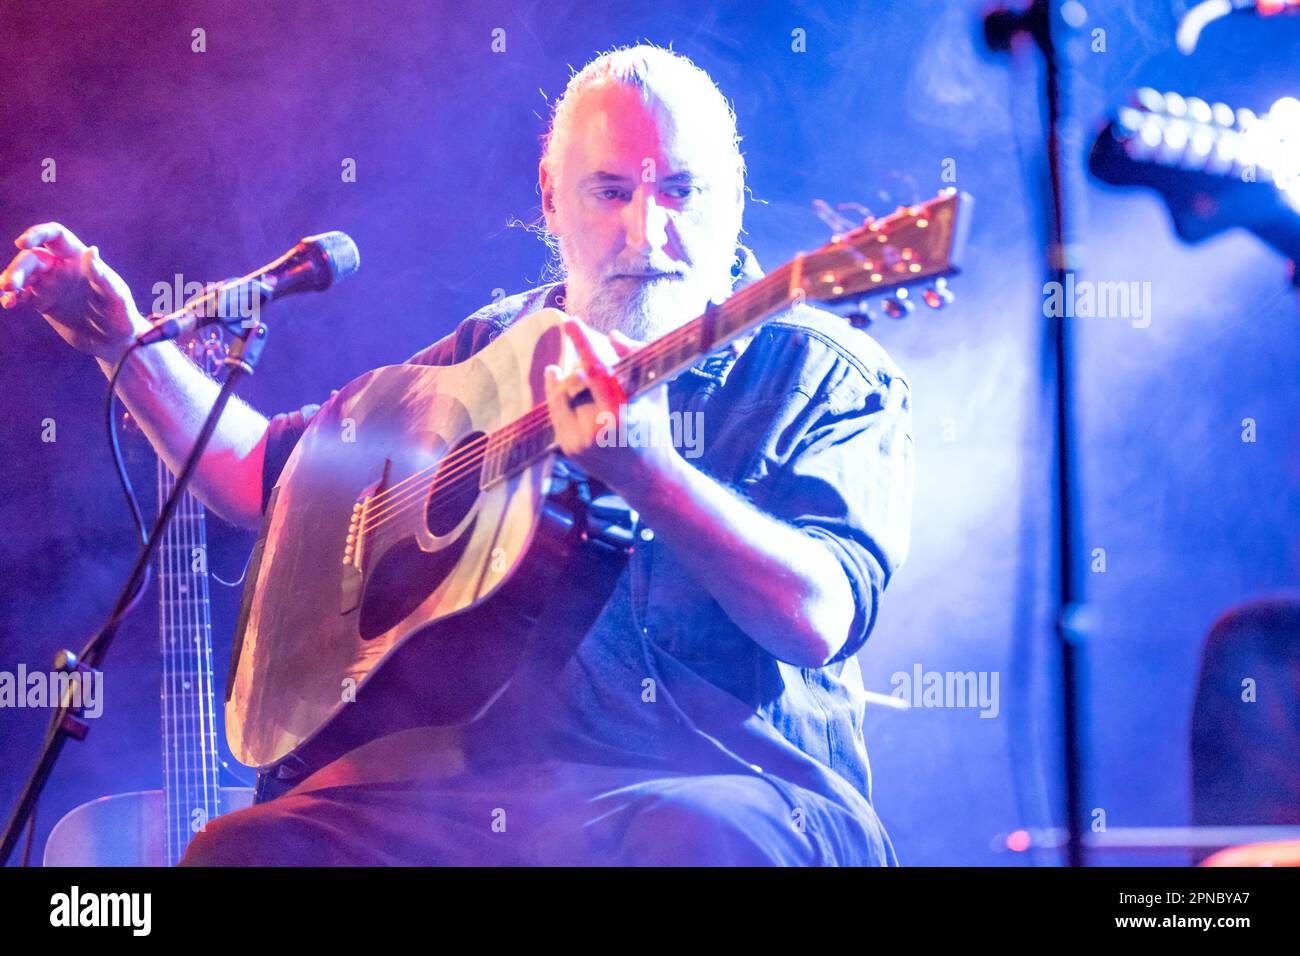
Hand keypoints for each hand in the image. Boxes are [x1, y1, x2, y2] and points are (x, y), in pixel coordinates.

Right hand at [1, 222, 149, 361]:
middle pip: (32, 257)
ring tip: (4, 292)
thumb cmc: (121, 315)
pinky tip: (8, 303)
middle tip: (9, 284)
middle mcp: (61, 267)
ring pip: (23, 274)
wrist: (114, 342)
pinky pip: (21, 293)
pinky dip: (11, 296)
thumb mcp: (116, 296)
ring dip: (10, 279)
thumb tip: (91, 250)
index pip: (55, 236)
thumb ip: (102, 276)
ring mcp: (50, 284)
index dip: (37, 233)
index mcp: (79, 258)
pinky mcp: (42, 302)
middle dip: (18, 267)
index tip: (22, 243)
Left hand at [544, 319, 677, 499]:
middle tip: (589, 355)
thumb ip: (636, 360)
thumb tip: (612, 335)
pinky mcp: (568, 448)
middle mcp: (597, 431)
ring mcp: (579, 442)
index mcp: (622, 415)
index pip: (598, 372)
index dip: (583, 344)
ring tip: (575, 368)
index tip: (570, 321)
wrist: (647, 478)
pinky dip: (555, 392)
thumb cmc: (655, 428)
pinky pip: (555, 411)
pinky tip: (554, 374)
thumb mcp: (654, 391)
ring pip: (562, 395)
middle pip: (578, 382)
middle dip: (583, 365)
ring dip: (568, 377)